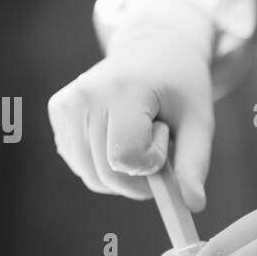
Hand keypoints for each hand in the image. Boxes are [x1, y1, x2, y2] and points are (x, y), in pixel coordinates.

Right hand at [46, 17, 215, 209]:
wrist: (154, 49)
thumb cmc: (181, 88)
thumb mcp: (199, 123)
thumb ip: (194, 165)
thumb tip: (194, 206)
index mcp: (123, 90)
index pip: (126, 158)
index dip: (152, 162)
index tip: (166, 135)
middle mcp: (86, 95)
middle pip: (107, 175)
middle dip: (140, 177)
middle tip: (159, 145)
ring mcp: (67, 103)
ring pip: (92, 177)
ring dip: (123, 173)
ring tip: (139, 134)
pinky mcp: (58, 110)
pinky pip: (80, 164)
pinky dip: (103, 164)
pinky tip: (118, 134)